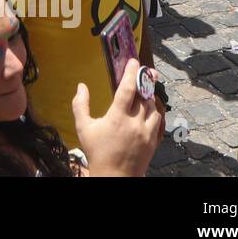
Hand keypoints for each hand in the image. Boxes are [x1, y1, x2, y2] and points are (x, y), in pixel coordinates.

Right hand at [72, 59, 160, 176]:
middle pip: (144, 96)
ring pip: (153, 108)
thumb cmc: (97, 152)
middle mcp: (135, 123)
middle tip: (144, 70)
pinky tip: (148, 111)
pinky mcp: (153, 141)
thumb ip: (80, 105)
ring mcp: (147, 132)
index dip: (132, 73)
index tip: (134, 61)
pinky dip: (153, 113)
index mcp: (118, 117)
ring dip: (149, 98)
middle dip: (144, 81)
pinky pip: (157, 121)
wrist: (115, 176)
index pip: (128, 89)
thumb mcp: (83, 128)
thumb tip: (81, 86)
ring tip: (144, 91)